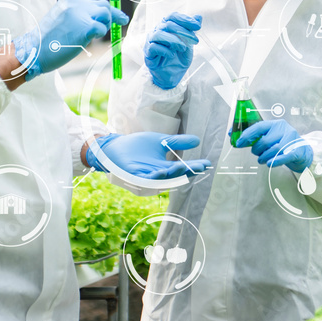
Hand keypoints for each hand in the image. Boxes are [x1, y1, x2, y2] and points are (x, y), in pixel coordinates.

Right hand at [13, 0, 127, 80]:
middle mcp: (76, 4)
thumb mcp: (62, 21)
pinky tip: (89, 40)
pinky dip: (100, 35)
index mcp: (69, 1)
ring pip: (106, 16)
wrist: (33, 51)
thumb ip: (78, 18)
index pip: (93, 3)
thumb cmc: (47, 42)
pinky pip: (102, 29)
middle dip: (114, 14)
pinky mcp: (86, 27)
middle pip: (103, 6)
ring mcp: (81, 15)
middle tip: (123, 21)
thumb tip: (98, 21)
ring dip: (106, 26)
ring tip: (95, 36)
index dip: (104, 10)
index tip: (114, 15)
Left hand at [86, 132, 211, 179]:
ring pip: (162, 180)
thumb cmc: (137, 145)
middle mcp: (158, 176)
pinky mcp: (134, 178)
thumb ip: (178, 142)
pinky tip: (162, 171)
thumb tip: (197, 140)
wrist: (115, 146)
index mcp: (165, 168)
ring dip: (172, 175)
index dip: (194, 167)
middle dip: (187, 172)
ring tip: (183, 168)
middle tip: (199, 166)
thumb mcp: (161, 141)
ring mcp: (146, 179)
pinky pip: (146, 180)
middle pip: (175, 176)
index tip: (206, 163)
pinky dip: (154, 177)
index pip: (183, 169)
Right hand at [144, 13, 201, 89]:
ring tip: (183, 47)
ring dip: (173, 40)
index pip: (173, 16)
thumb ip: (192, 30)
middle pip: (167, 24)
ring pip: (159, 34)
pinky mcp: (148, 53)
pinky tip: (172, 55)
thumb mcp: (189, 43)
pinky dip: (164, 50)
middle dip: (183, 31)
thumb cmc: (179, 57)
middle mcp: (157, 31)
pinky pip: (153, 47)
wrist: (173, 75)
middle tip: (194, 40)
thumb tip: (199, 17)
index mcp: (166, 26)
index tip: (198, 27)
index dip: (185, 19)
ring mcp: (151, 42)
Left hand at [236, 120, 313, 172]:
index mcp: (275, 124)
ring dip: (264, 157)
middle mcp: (283, 129)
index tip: (238, 143)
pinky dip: (275, 161)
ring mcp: (291, 140)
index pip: (258, 127)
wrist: (302, 151)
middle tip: (257, 154)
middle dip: (257, 150)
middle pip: (265, 140)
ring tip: (262, 160)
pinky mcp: (296, 151)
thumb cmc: (283, 143)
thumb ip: (256, 137)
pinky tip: (269, 164)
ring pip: (273, 149)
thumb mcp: (271, 137)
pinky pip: (284, 156)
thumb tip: (233, 136)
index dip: (246, 136)